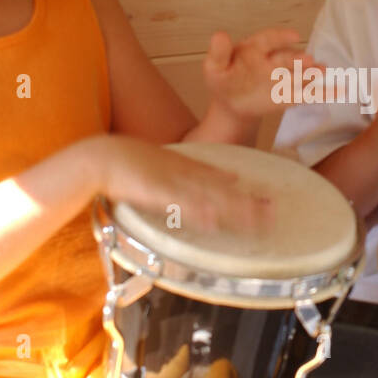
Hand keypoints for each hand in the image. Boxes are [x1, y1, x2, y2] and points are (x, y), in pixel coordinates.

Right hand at [96, 135, 273, 232]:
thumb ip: (192, 177)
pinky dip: (198, 211)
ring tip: (256, 219)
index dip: (248, 191)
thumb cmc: (130, 166)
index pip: (224, 181)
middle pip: (224, 191)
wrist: (103, 157)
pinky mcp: (158, 192)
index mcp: (188, 169)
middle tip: (274, 213)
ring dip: (233, 209)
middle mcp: (186, 174)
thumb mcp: (167, 168)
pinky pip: (182, 204)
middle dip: (249, 203)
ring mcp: (174, 183)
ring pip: (210, 198)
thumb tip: (223, 188)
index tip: (270, 199)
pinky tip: (215, 221)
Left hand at [203, 28, 325, 118]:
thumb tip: (218, 34)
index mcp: (255, 49)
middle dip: (298, 60)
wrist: (231, 104)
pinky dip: (323, 92)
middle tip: (308, 61)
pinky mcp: (289, 96)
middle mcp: (273, 61)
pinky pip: (307, 93)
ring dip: (312, 73)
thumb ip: (218, 53)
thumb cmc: (224, 81)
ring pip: (300, 74)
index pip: (268, 40)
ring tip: (324, 72)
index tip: (294, 36)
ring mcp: (283, 78)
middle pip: (288, 59)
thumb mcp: (214, 67)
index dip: (281, 38)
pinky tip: (339, 90)